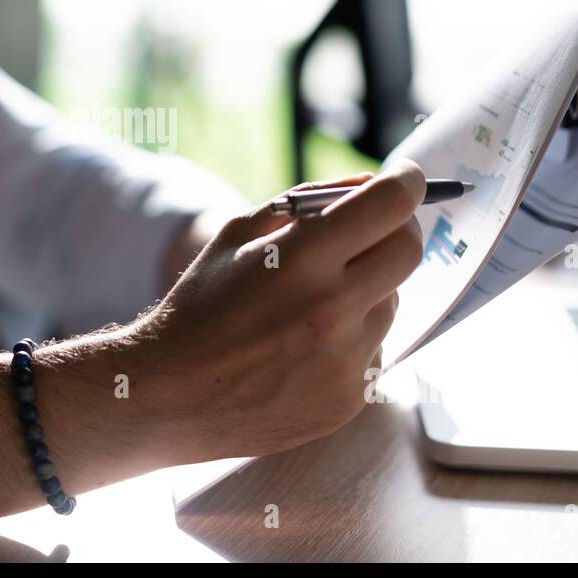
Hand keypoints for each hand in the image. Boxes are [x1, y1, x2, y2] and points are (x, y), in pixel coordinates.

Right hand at [140, 159, 426, 461]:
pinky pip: (374, 349)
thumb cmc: (201, 306)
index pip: (390, 205)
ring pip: (391, 302)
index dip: (406, 182)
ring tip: (312, 304)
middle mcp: (332, 310)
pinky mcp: (348, 399)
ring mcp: (345, 361)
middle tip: (377, 228)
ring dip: (367, 289)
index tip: (408, 178)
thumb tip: (369, 185)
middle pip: (409, 250)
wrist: (169, 395)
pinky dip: (351, 338)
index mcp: (301, 260)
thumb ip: (306, 203)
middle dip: (399, 229)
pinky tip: (304, 347)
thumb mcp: (237, 234)